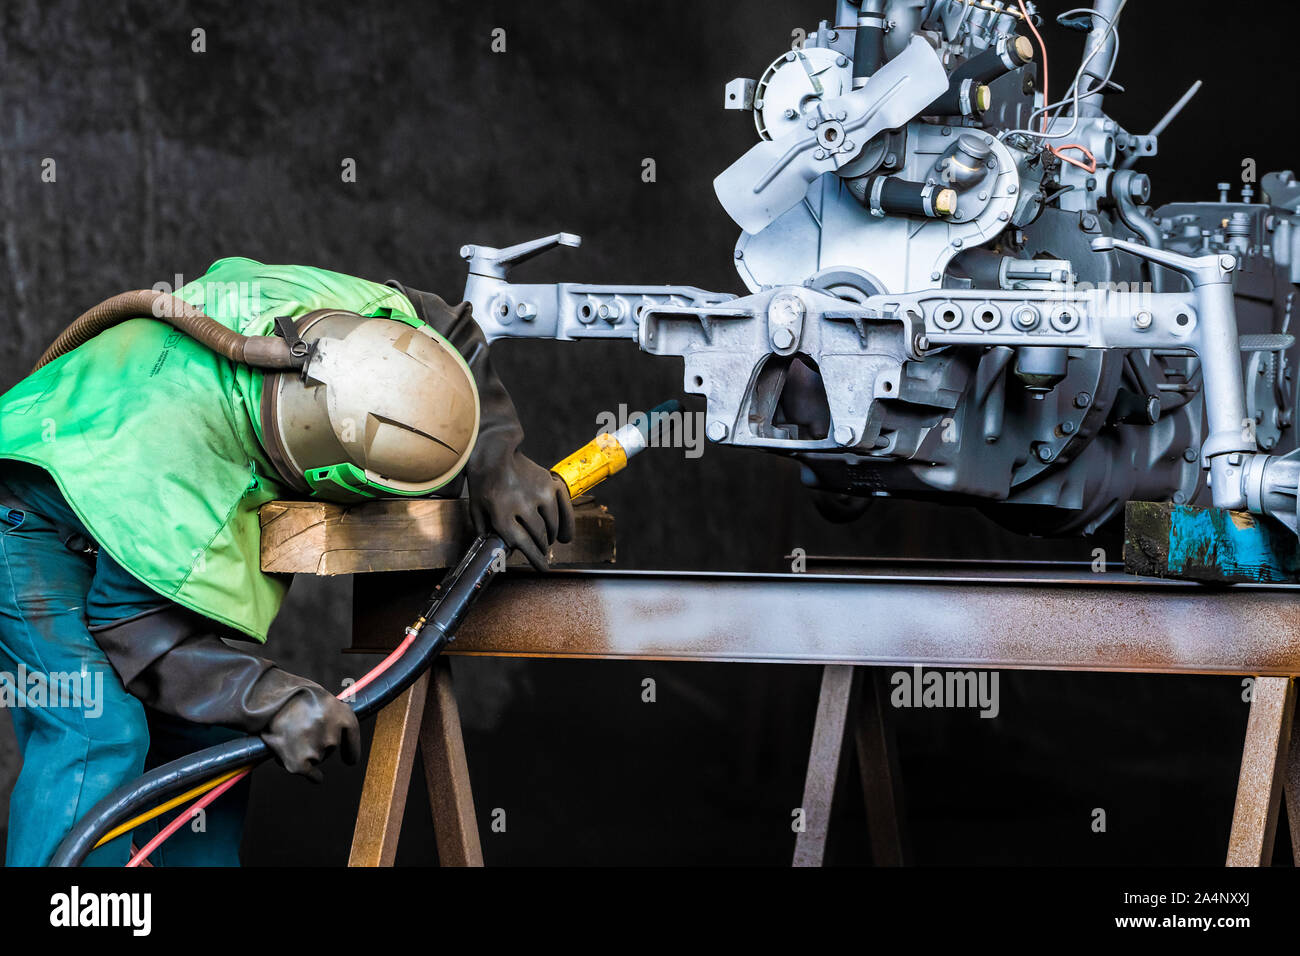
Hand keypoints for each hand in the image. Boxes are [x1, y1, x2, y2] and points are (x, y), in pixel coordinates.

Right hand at [261, 685, 360, 782]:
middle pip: (331, 746)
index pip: (352, 734)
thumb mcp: (319, 699)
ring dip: (306, 752)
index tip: (350, 759)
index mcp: (341, 713)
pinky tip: (314, 775)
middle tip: (299, 727)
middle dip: (318, 742)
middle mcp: (333, 732)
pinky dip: (312, 775)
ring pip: (318, 757)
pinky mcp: (300, 763)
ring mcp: (317, 749)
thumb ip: (331, 716)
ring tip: (289, 735)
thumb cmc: (290, 697)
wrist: (266, 700)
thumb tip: (337, 736)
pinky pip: (312, 774)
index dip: (351, 749)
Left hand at [468, 449, 574, 569]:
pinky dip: (565, 522)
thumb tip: (497, 554)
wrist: (494, 452)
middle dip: (541, 548)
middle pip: (539, 536)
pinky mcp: (549, 483)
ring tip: (547, 539)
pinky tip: (564, 533)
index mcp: (501, 514)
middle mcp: (522, 504)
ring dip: (551, 536)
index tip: (543, 568)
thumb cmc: (483, 483)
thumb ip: (484, 533)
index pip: (524, 544)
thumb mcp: (476, 510)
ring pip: (552, 524)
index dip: (535, 559)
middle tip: (542, 552)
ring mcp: (538, 493)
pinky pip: (563, 508)